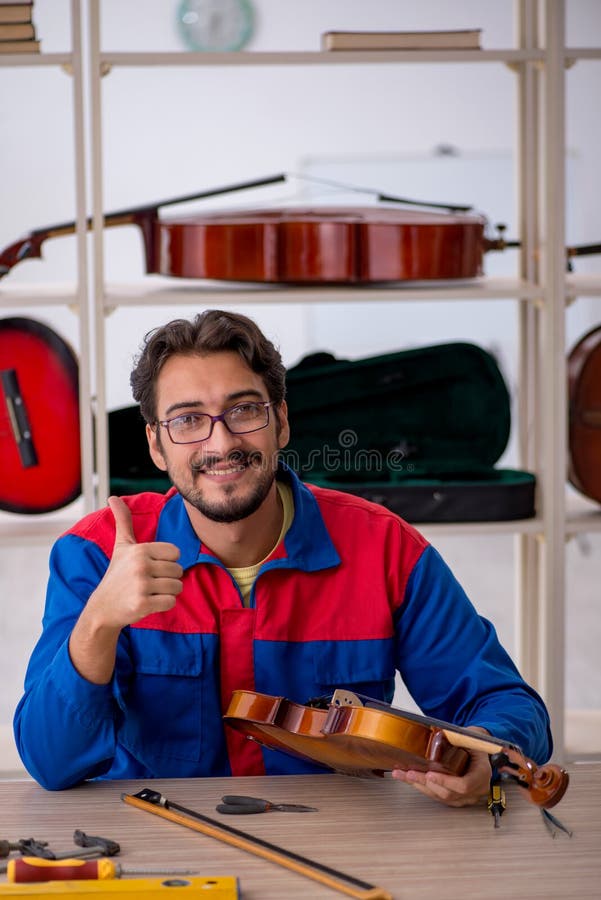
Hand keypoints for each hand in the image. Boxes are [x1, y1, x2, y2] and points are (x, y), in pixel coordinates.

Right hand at [68, 496, 182, 683]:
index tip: (151, 567)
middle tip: (148, 582)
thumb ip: (123, 522)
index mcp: (140, 549)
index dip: (167, 562)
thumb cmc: (117, 574)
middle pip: (178, 570)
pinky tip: (148, 603)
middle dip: (168, 579)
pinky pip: (171, 602)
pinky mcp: (143, 603)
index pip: (176, 553)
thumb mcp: (121, 547)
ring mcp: (142, 585)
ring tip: (149, 592)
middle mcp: (141, 565)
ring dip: (167, 592)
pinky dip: (163, 605)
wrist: (103, 608)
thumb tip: (113, 497)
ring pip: (177, 586)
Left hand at [391, 727, 491, 806]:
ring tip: (404, 775)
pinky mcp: (457, 798)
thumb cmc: (475, 741)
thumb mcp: (470, 736)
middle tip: (410, 773)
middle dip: (425, 783)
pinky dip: (423, 788)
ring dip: (420, 786)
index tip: (431, 775)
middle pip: (448, 793)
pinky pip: (439, 797)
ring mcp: (467, 796)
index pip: (464, 785)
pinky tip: (410, 779)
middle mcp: (476, 789)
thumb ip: (457, 738)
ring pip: (441, 797)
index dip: (446, 782)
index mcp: (482, 773)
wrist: (479, 748)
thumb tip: (439, 732)